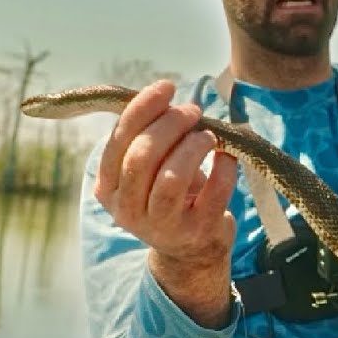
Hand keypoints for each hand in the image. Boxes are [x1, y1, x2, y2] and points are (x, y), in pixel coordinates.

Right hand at [94, 80, 238, 324]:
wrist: (190, 250)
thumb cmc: (169, 194)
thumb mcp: (148, 170)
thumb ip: (146, 136)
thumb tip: (163, 92)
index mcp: (108, 188)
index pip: (119, 140)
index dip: (143, 108)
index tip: (167, 86)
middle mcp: (127, 210)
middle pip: (142, 156)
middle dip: (170, 124)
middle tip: (193, 111)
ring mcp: (161, 226)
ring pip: (172, 177)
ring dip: (193, 146)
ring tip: (208, 136)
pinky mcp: (196, 232)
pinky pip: (214, 192)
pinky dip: (225, 167)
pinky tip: (228, 155)